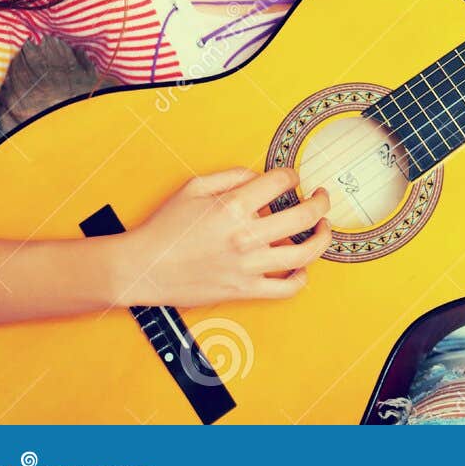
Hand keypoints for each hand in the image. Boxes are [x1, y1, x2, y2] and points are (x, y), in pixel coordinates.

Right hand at [111, 166, 331, 307]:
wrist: (142, 267)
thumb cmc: (165, 228)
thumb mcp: (193, 187)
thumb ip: (231, 176)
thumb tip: (260, 176)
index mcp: (233, 207)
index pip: (280, 183)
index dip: (292, 175)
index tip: (293, 178)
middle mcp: (245, 236)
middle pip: (304, 216)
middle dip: (321, 202)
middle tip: (322, 197)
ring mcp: (247, 266)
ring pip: (304, 254)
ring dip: (321, 238)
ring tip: (322, 228)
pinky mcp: (243, 290)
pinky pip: (285, 289)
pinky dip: (301, 278)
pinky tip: (301, 267)